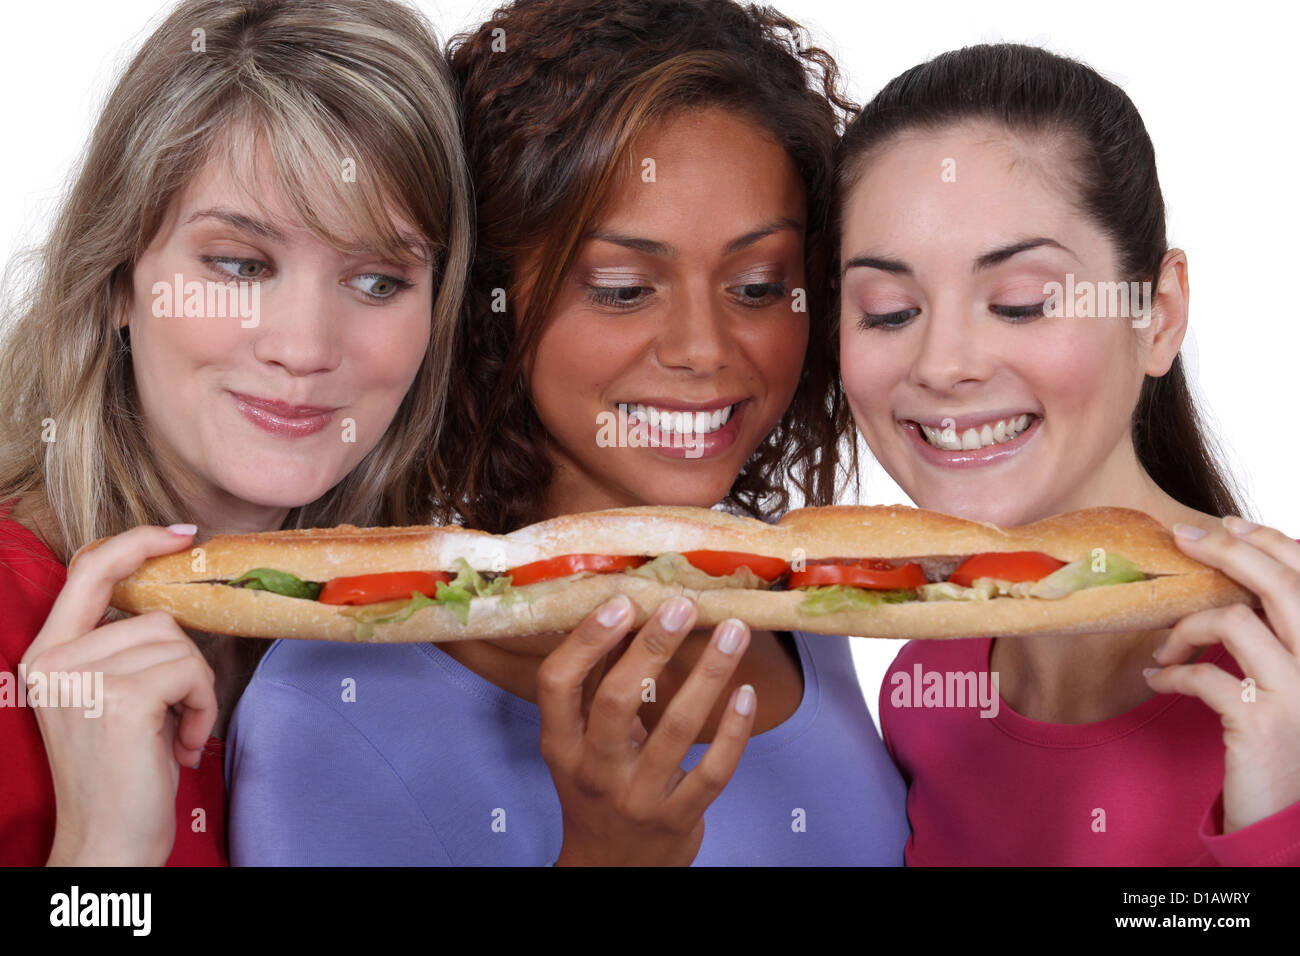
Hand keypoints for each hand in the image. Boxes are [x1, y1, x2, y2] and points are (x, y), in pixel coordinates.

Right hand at [21, 524, 217, 865]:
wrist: (107, 844)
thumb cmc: (121, 774)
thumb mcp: (110, 698)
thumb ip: (123, 650)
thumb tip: (173, 603)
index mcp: (47, 654)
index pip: (87, 572)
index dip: (134, 543)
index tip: (180, 534)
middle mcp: (55, 660)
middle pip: (155, 617)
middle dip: (184, 665)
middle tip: (177, 714)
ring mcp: (84, 677)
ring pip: (180, 644)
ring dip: (196, 692)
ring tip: (175, 736)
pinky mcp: (121, 698)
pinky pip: (192, 672)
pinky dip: (202, 708)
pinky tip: (182, 748)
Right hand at [537, 594, 755, 865]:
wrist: (611, 870)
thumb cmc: (597, 790)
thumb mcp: (579, 746)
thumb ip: (597, 688)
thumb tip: (626, 614)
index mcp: (561, 745)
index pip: (557, 684)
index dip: (587, 640)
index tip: (622, 603)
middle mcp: (593, 770)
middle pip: (616, 701)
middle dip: (652, 647)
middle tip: (683, 606)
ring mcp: (637, 797)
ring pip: (677, 727)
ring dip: (709, 673)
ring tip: (733, 632)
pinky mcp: (678, 818)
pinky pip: (715, 769)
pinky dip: (735, 729)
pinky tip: (746, 693)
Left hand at [1145, 516, 1299, 831]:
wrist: (1289, 817)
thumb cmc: (1284, 742)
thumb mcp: (1290, 681)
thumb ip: (1277, 634)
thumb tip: (1236, 583)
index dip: (1272, 541)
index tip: (1228, 525)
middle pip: (1280, 585)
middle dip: (1229, 551)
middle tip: (1183, 536)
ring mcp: (1299, 692)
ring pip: (1232, 622)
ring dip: (1184, 629)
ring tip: (1163, 651)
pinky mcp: (1261, 722)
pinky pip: (1201, 676)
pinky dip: (1169, 674)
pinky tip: (1156, 680)